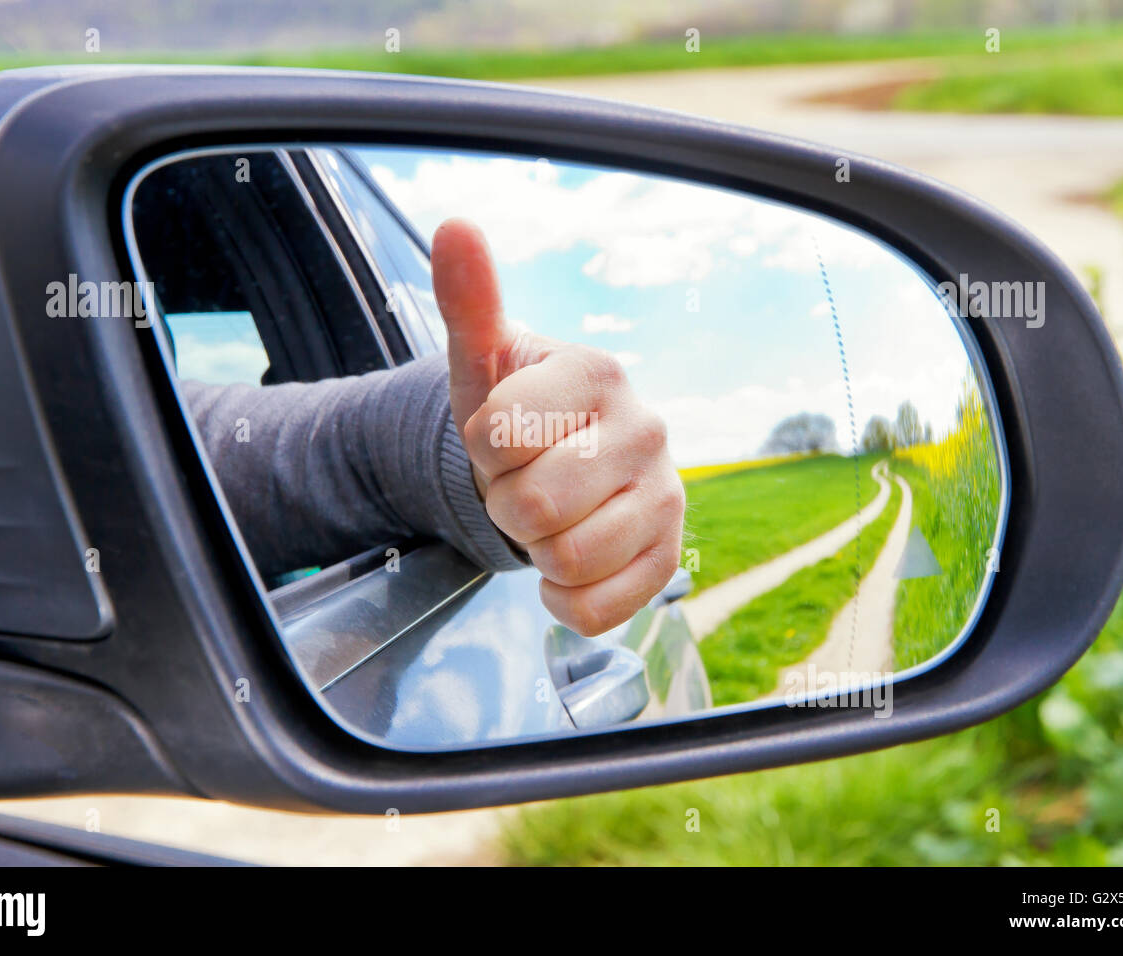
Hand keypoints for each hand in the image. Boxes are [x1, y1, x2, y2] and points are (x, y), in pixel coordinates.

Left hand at [431, 218, 684, 636]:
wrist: (555, 470)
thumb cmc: (515, 414)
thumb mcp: (483, 362)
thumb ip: (469, 302)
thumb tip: (454, 226)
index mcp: (601, 373)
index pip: (499, 435)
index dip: (481, 447)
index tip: (501, 435)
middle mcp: (649, 429)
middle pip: (533, 505)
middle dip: (505, 502)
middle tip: (522, 481)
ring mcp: (668, 498)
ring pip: (565, 558)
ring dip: (533, 549)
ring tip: (547, 517)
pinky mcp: (668, 559)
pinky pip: (593, 608)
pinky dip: (561, 598)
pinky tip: (567, 562)